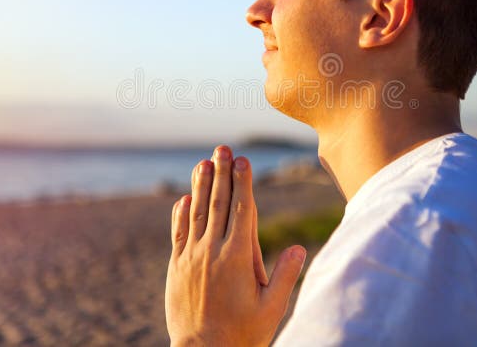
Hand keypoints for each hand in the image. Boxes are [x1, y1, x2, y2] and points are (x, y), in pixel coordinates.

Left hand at [165, 145, 306, 345]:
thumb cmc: (243, 335)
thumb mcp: (271, 309)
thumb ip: (285, 276)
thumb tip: (299, 248)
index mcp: (238, 258)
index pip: (241, 210)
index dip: (242, 183)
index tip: (243, 160)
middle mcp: (212, 252)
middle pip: (218, 203)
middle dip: (222, 173)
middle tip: (222, 148)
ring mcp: (191, 258)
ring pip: (197, 213)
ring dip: (201, 185)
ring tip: (204, 162)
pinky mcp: (177, 268)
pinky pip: (179, 234)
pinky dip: (181, 213)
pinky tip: (184, 197)